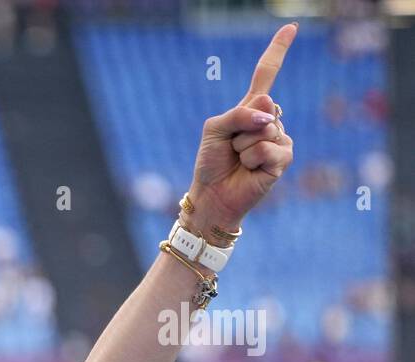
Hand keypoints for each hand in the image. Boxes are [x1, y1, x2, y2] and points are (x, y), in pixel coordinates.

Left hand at [186, 23, 296, 235]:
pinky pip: (267, 148)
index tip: (291, 27)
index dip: (277, 50)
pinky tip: (250, 170)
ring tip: (239, 160)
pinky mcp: (284, 158)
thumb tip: (268, 115)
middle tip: (232, 148)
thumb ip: (238, 114)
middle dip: (238, 128)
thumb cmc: (211, 163)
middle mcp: (269, 120)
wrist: (213, 195)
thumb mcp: (215, 129)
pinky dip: (252, 159)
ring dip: (243, 146)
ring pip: (263, 129)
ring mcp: (279, 138)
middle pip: (261, 105)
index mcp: (250, 108)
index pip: (266, 74)